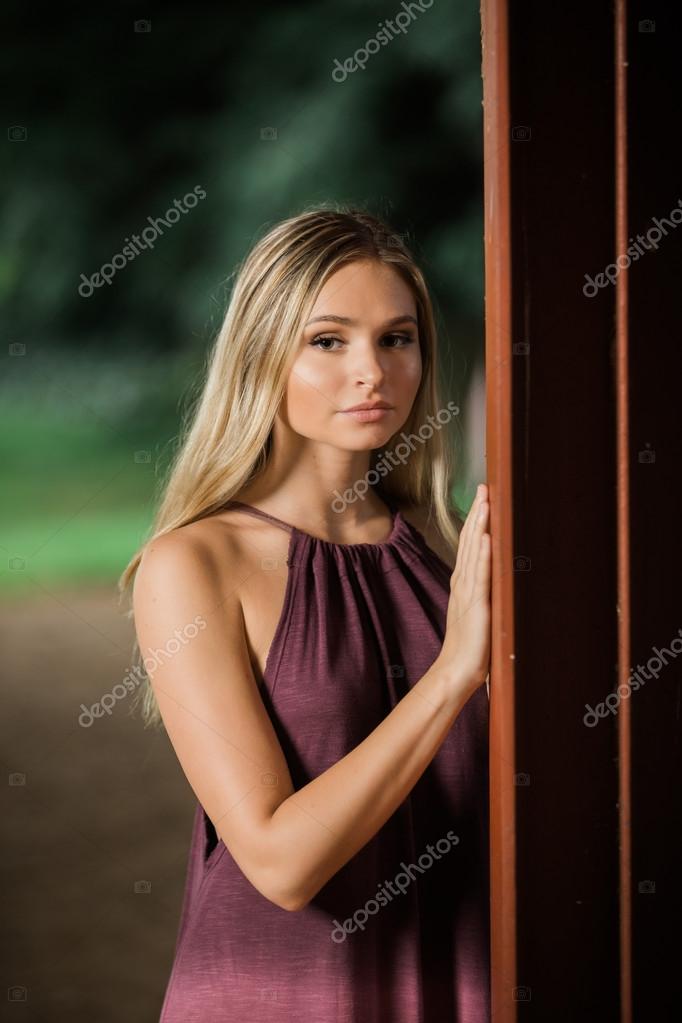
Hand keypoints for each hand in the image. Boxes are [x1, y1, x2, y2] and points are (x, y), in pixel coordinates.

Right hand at [436, 483, 490, 701]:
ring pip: (474, 552)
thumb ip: (483, 591)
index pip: (470, 543)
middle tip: (484, 487)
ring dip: (480, 526)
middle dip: (478, 513)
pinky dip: (483, 556)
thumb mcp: (478, 610)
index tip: (483, 497)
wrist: (457, 669)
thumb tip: (495, 573)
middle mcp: (463, 582)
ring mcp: (468, 592)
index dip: (476, 519)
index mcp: (464, 582)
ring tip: (485, 502)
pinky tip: (486, 538)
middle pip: (470, 540)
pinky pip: (480, 576)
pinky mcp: (477, 605)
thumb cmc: (470, 644)